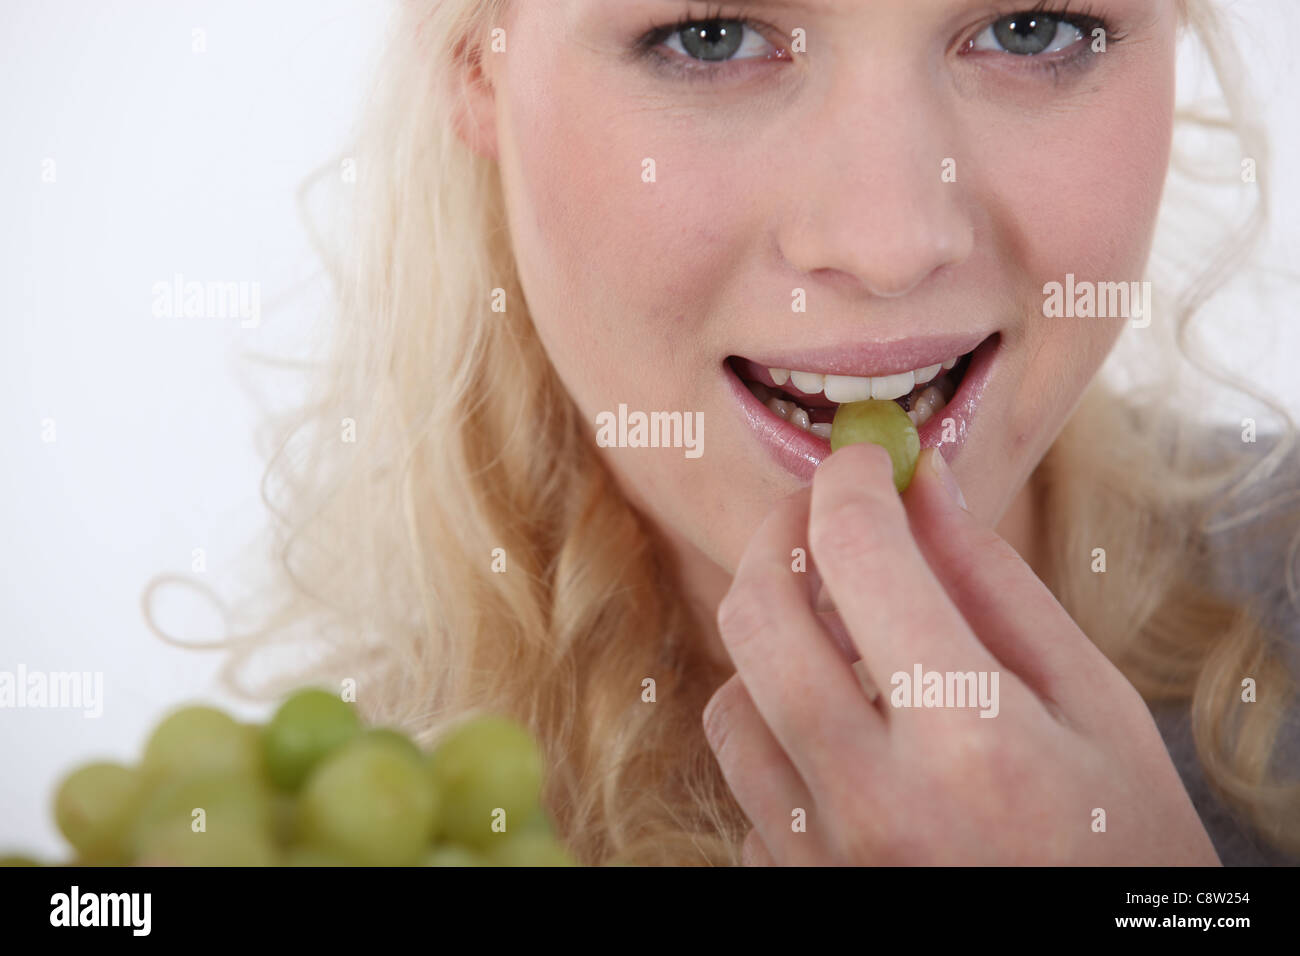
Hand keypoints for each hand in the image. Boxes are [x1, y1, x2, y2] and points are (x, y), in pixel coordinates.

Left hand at [704, 444, 1219, 864]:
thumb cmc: (1123, 845)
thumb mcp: (1092, 705)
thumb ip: (995, 586)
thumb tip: (924, 485)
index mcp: (969, 738)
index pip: (858, 553)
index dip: (850, 480)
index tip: (862, 461)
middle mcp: (873, 800)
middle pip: (759, 618)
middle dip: (779, 536)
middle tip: (818, 514)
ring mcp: (822, 858)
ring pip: (730, 701)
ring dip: (772, 645)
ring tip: (837, 637)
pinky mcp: (796, 891)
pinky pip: (748, 788)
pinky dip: (779, 738)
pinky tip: (841, 734)